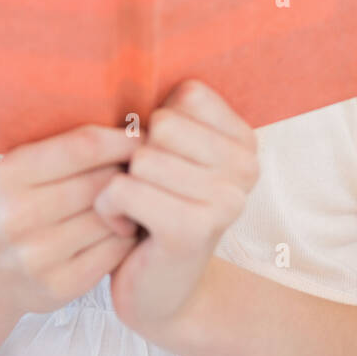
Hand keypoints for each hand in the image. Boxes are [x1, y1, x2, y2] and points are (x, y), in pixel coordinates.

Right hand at [0, 124, 138, 319]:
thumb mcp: (21, 170)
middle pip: (102, 183)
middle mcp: (19, 214)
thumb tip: (131, 120)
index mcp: (11, 174)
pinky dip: (127, 238)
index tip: (144, 136)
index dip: (123, 139)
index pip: (84, 146)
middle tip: (147, 170)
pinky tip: (123, 229)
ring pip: (112, 218)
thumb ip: (65, 147)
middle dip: (130, 174)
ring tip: (135, 200)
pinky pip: (115, 252)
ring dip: (131, 208)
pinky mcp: (59, 286)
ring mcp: (38, 254)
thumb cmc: (16, 207)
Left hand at [92, 80, 259, 338]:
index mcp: (246, 142)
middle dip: (138, 155)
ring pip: (140, 156)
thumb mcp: (172, 157)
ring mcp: (224, 200)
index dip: (158, 124)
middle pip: (161, 124)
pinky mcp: (191, 229)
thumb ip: (169, 116)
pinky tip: (126, 228)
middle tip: (149, 192)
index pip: (187, 95)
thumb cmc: (158, 210)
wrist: (162, 292)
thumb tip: (126, 63)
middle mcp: (247, 168)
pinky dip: (109, 208)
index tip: (166, 160)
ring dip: (120, 184)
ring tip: (137, 210)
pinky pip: (122, 188)